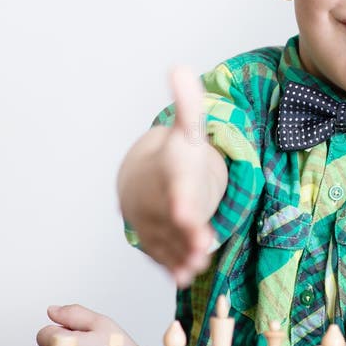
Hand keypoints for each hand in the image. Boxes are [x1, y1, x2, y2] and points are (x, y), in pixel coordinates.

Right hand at [119, 66, 222, 287]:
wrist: (142, 177)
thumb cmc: (172, 156)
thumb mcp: (187, 131)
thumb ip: (190, 106)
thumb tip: (180, 68)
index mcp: (167, 172)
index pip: (174, 186)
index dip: (179, 199)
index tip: (185, 210)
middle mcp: (155, 199)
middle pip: (172, 219)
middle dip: (186, 234)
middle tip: (203, 247)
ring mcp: (152, 222)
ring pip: (167, 241)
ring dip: (181, 254)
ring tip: (198, 266)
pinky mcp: (156, 240)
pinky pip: (163, 254)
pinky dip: (173, 266)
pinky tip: (186, 277)